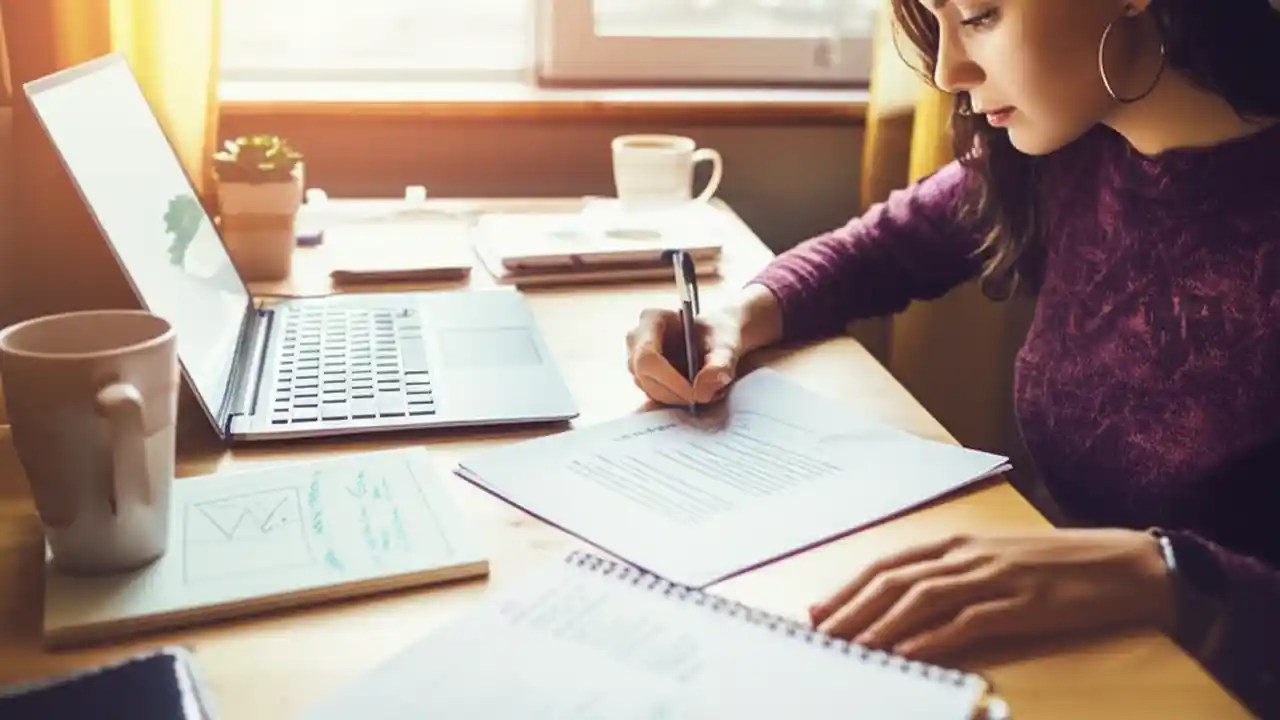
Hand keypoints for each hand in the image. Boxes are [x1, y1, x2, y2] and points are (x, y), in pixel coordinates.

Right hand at [625, 283, 782, 406]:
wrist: (719, 340)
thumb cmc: (720, 334)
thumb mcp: (727, 345)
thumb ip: (721, 364)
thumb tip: (703, 390)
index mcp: (652, 320)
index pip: (648, 356)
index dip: (669, 380)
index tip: (695, 395)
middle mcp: (637, 340)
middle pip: (645, 377)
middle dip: (675, 394)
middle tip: (705, 398)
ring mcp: (637, 361)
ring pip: (649, 390)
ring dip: (677, 399)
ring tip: (704, 391)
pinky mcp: (643, 378)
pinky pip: (654, 397)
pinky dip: (676, 401)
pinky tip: (695, 393)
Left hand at [808, 530, 1175, 662]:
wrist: (1124, 564)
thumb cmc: (1058, 566)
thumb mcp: (997, 560)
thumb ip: (954, 575)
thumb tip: (909, 604)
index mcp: (958, 542)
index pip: (888, 563)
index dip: (848, 587)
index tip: (817, 610)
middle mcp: (967, 555)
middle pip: (893, 579)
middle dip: (851, 608)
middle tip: (819, 635)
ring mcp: (993, 577)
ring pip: (920, 598)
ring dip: (879, 625)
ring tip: (850, 648)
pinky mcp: (1019, 604)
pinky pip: (965, 621)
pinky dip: (931, 637)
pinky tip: (907, 652)